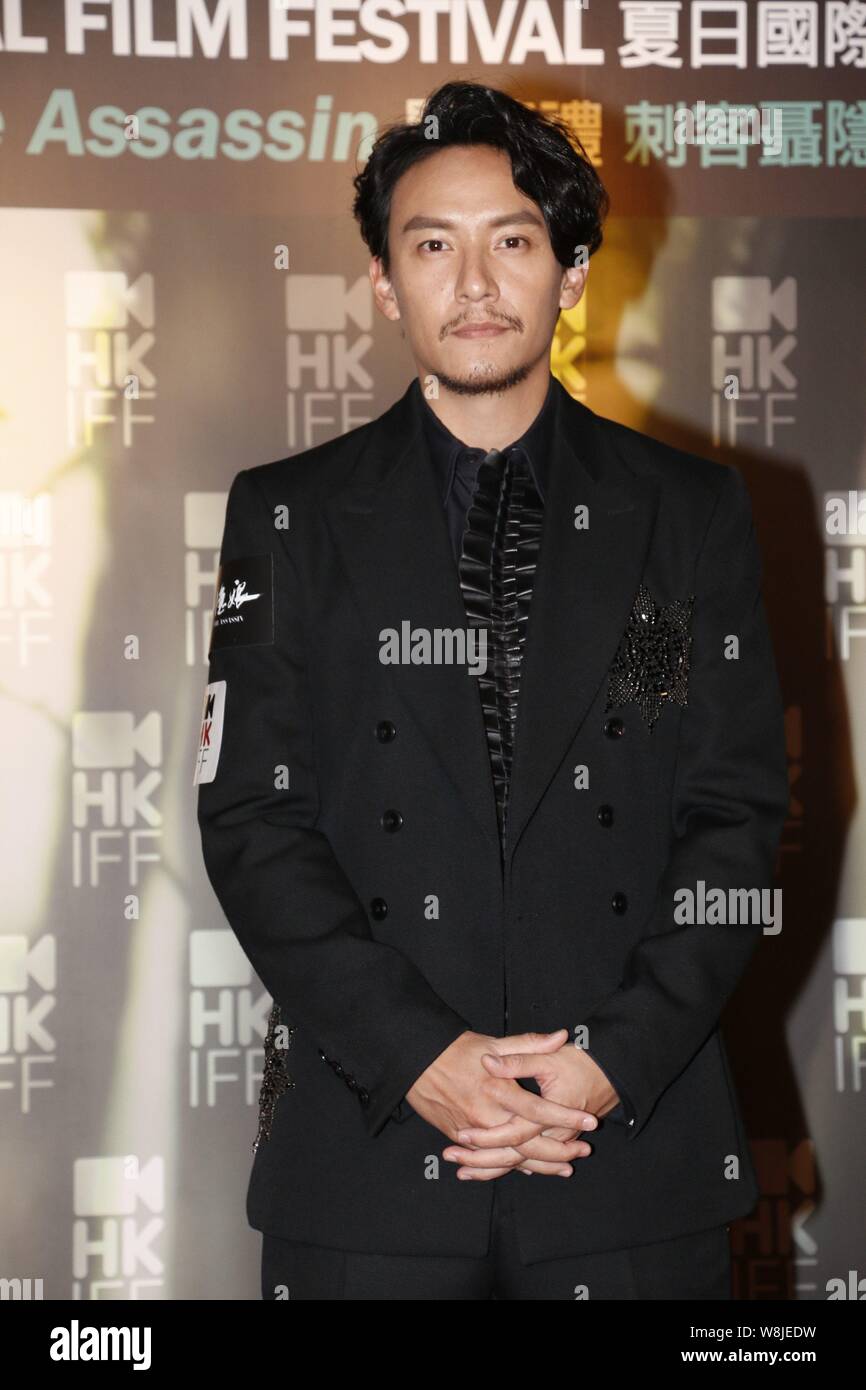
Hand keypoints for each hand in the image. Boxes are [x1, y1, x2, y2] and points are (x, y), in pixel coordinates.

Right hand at [406, 1029, 598, 1178]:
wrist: (415, 1060)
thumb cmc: (456, 1049)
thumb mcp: (494, 1042)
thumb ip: (529, 1044)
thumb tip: (561, 1036)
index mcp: (498, 1089)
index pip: (539, 1110)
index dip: (566, 1118)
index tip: (590, 1122)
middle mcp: (486, 1115)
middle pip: (528, 1144)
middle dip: (558, 1153)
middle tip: (582, 1152)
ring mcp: (471, 1130)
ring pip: (511, 1158)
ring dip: (540, 1165)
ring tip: (564, 1169)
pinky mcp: (458, 1137)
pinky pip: (489, 1159)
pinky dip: (511, 1166)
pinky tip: (530, 1169)